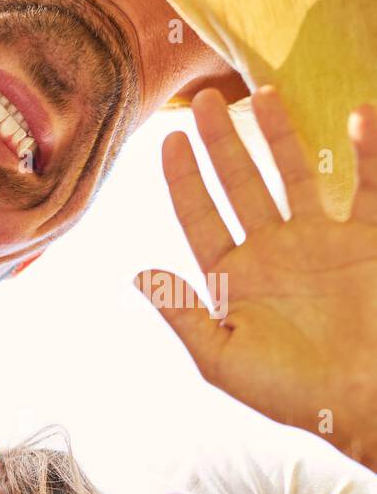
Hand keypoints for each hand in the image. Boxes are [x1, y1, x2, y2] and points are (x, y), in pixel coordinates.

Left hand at [135, 87, 376, 469]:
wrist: (364, 401)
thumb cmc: (290, 392)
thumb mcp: (222, 360)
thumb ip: (184, 315)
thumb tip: (139, 274)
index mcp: (234, 279)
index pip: (200, 218)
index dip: (184, 181)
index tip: (169, 141)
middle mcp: (273, 254)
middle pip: (241, 186)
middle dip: (223, 144)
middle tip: (205, 101)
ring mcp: (321, 244)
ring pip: (296, 175)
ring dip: (282, 135)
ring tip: (265, 93)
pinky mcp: (366, 243)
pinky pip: (368, 187)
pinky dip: (367, 154)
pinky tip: (358, 116)